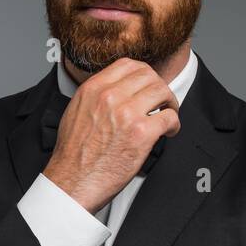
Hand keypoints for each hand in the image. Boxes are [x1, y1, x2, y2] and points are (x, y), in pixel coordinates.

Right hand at [43, 57, 181, 213]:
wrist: (72, 180)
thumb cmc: (73, 154)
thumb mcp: (75, 112)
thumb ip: (95, 96)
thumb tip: (116, 91)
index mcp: (93, 89)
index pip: (128, 64)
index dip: (144, 73)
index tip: (147, 84)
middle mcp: (110, 97)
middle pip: (149, 75)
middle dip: (159, 87)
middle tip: (162, 100)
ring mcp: (127, 114)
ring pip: (162, 92)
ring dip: (170, 103)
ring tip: (167, 114)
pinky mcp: (141, 133)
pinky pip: (169, 117)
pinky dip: (173, 124)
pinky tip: (167, 132)